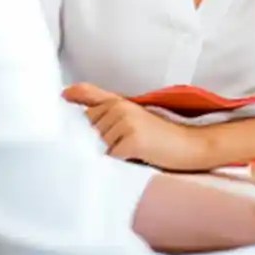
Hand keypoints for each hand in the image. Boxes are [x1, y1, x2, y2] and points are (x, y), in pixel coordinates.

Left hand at [64, 82, 207, 170]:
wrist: (189, 145)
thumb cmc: (159, 133)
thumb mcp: (128, 112)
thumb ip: (97, 100)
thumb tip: (64, 93)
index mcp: (117, 102)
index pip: (85, 114)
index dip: (84, 127)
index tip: (97, 130)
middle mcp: (120, 108)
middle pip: (88, 133)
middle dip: (99, 143)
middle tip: (125, 144)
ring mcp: (126, 123)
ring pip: (98, 146)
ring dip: (110, 153)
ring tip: (131, 151)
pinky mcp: (133, 140)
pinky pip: (111, 157)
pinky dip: (120, 161)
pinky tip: (135, 157)